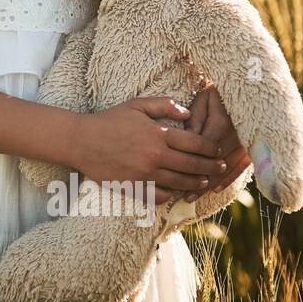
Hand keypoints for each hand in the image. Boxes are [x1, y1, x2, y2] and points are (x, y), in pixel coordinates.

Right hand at [73, 97, 230, 204]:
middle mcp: (155, 156)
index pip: (196, 144)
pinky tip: (176, 192)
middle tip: (221, 168)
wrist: (81, 141)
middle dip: (211, 167)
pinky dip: (170, 196)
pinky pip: (159, 196)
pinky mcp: (134, 187)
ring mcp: (145, 174)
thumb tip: (188, 113)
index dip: (211, 148)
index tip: (218, 151)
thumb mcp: (137, 105)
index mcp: (158, 135)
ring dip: (196, 183)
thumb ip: (164, 105)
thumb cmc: (109, 120)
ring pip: (180, 183)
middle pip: (193, 165)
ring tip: (205, 182)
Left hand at [181, 83, 250, 201]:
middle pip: (212, 164)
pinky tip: (214, 190)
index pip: (201, 148)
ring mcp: (245, 144)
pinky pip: (240, 167)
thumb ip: (194, 118)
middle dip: (195, 180)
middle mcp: (234, 136)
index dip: (186, 163)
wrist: (249, 91)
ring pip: (224, 170)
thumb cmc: (218, 93)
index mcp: (221, 123)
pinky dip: (227, 180)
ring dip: (208, 185)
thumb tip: (186, 138)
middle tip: (177, 193)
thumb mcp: (204, 99)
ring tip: (190, 197)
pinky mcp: (252, 148)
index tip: (170, 175)